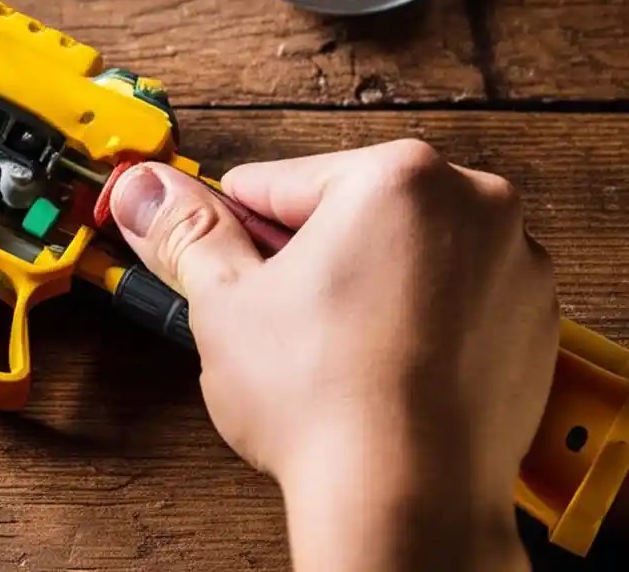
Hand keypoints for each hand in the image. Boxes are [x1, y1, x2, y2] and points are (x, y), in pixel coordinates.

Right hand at [111, 140, 556, 571]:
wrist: (406, 501)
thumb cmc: (323, 403)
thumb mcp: (224, 303)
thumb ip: (186, 233)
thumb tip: (146, 190)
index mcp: (395, 177)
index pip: (279, 183)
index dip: (238, 231)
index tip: (228, 264)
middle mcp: (473, 204)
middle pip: (350, 212)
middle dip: (309, 257)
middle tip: (282, 319)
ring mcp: (513, 263)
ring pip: (404, 253)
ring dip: (366, 285)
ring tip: (333, 351)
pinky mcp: (533, 320)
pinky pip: (454, 297)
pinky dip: (419, 320)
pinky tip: (383, 367)